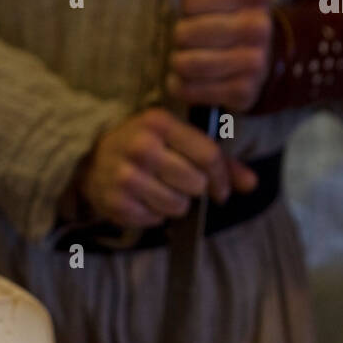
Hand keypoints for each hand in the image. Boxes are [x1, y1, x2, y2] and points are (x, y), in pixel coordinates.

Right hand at [75, 107, 256, 227]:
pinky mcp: (117, 202)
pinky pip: (156, 220)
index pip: (208, 155)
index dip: (222, 179)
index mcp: (160, 122)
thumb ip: (217, 159)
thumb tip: (251, 184)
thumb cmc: (144, 147)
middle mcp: (141, 147)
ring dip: (176, 205)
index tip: (221, 191)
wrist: (92, 161)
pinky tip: (145, 200)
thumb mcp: (177, 140)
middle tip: (183, 186)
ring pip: (177, 206)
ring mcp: (126, 176)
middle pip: (195, 184)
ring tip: (163, 192)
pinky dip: (155, 215)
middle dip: (195, 190)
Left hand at [166, 0, 273, 111]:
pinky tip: (184, 80)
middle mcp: (260, 26)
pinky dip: (180, 86)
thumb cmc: (227, 16)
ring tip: (183, 59)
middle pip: (186, 33)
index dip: (188, 6)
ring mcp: (255, 62)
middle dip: (179, 36)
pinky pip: (193, 90)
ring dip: (177, 62)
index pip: (194, 0)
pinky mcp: (244, 92)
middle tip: (186, 38)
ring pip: (188, 64)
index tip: (195, 9)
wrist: (258, 57)